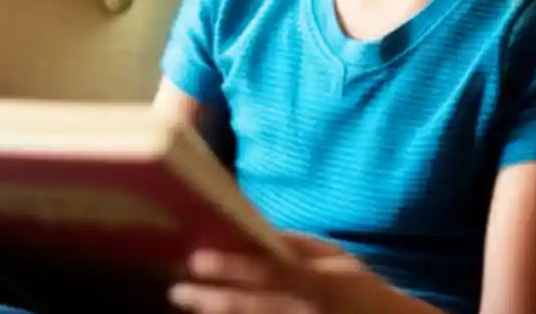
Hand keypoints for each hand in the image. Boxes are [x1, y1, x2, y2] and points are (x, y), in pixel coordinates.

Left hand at [168, 233, 438, 313]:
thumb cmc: (357, 286)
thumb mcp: (334, 257)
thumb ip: (297, 246)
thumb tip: (257, 231)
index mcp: (318, 282)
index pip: (268, 273)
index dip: (231, 268)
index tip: (197, 261)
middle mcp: (305, 310)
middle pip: (250, 307)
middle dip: (210, 299)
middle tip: (177, 290)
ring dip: (216, 313)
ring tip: (188, 300)